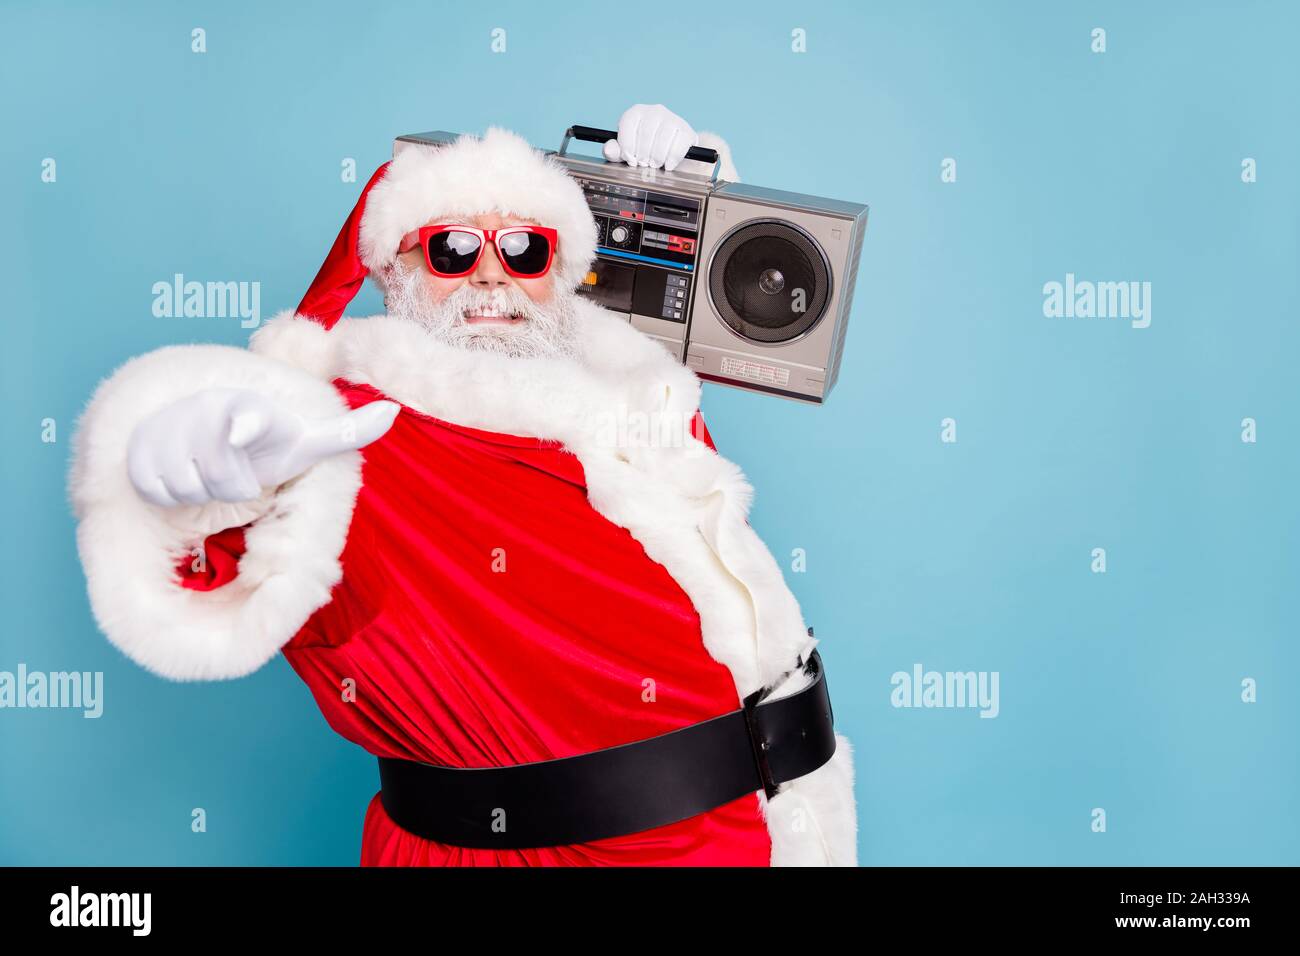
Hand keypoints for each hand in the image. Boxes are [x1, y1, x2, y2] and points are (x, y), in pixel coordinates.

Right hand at [126, 387, 398, 507]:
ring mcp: (168, 428)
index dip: (246, 424)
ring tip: (212, 468)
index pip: (248, 416)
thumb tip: (394, 411)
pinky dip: (171, 492)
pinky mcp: (138, 449)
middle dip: (234, 485)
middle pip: (221, 477)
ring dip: (204, 489)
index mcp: (252, 408)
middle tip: (239, 470)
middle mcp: (207, 410)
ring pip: (188, 485)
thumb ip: (350, 431)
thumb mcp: (307, 439)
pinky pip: (157, 489)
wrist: (210, 432)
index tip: (244, 432)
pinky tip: (183, 472)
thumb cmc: (268, 441)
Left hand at [603, 104, 696, 171]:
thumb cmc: (645, 149)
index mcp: (636, 112)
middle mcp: (654, 111)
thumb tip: (609, 149)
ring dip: (657, 157)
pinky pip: (679, 144)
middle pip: (646, 134)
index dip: (627, 146)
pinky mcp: (685, 129)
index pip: (628, 125)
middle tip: (644, 164)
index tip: (630, 159)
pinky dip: (672, 158)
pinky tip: (668, 164)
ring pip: (662, 139)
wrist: (671, 151)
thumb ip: (614, 151)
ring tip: (655, 164)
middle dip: (643, 154)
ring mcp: (671, 118)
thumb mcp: (627, 151)